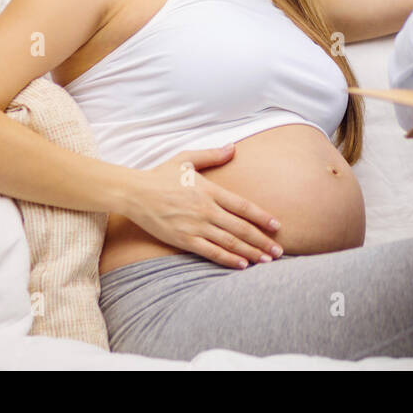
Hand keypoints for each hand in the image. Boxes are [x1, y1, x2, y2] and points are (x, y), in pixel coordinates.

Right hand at [125, 144, 283, 268]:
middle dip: (262, 240)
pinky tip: (242, 265)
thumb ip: (212, 155)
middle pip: (240, 228)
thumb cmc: (160, 175)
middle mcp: (206, 210)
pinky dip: (228, 259)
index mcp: (209, 190)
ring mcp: (195, 226)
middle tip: (279, 251)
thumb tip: (233, 147)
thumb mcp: (186, 158)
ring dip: (250, 252)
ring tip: (267, 260)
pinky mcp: (183, 239)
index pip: (243, 206)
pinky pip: (210, 252)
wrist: (133, 193)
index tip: (277, 226)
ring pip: (229, 242)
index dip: (262, 217)